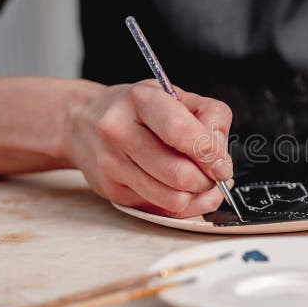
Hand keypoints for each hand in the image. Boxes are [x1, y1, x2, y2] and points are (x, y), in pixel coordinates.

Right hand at [64, 79, 233, 217]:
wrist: (85, 122)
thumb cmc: (140, 110)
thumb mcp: (179, 96)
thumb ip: (212, 119)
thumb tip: (220, 159)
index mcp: (141, 100)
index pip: (181, 132)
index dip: (209, 154)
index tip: (223, 166)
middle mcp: (119, 130)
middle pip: (179, 174)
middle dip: (207, 181)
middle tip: (214, 176)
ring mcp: (111, 163)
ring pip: (171, 199)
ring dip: (197, 197)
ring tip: (201, 184)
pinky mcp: (111, 190)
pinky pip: (159, 209)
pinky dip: (180, 205)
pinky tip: (180, 189)